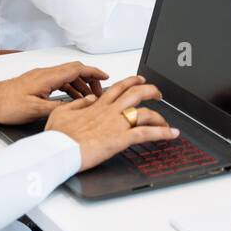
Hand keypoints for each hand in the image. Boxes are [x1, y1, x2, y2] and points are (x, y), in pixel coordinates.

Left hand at [0, 61, 109, 126]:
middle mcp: (45, 73)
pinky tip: (70, 99)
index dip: (94, 73)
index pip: (77, 69)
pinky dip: (69, 88)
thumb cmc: (6, 104)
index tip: (106, 77)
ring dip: (79, 85)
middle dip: (90, 80)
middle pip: (74, 71)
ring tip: (88, 98)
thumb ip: (57, 108)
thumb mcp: (35, 110)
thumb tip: (76, 107)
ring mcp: (40, 77)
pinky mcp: (36, 83)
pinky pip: (58, 81)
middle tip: (99, 92)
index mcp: (47, 77)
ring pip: (66, 76)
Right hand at [45, 75, 177, 170]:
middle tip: (158, 94)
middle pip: (136, 94)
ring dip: (159, 116)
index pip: (118, 88)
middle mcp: (109, 112)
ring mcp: (117, 124)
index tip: (139, 80)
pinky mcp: (121, 138)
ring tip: (167, 121)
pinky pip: (147, 133)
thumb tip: (90, 99)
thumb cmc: (57, 136)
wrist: (57, 150)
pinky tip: (173, 134)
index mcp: (97, 106)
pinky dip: (162, 133)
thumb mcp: (61, 113)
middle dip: (150, 91)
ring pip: (144, 112)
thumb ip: (78, 104)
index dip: (131, 82)